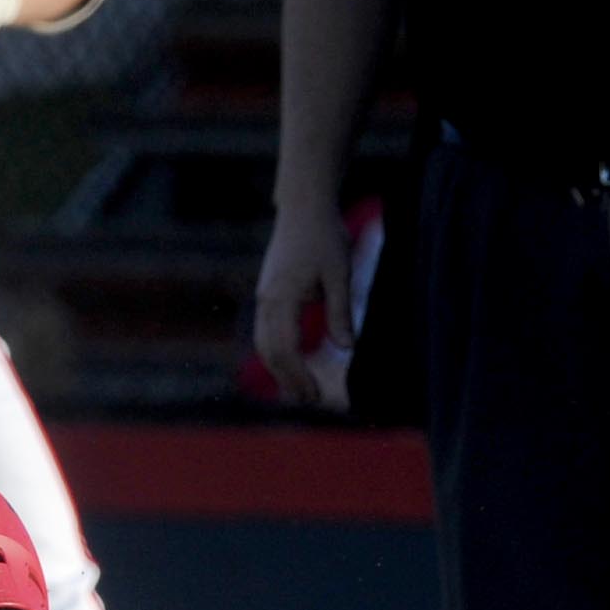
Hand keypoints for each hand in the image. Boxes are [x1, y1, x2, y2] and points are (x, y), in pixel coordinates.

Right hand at [254, 200, 356, 409]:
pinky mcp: (268, 293)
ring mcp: (264, 296)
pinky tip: (291, 362)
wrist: (303, 208)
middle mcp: (266, 300)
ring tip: (298, 389)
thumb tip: (347, 348)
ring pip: (263, 343)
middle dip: (287, 379)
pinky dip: (275, 352)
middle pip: (268, 351)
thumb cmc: (324, 236)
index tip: (314, 395)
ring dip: (279, 369)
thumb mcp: (340, 273)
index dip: (298, 375)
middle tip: (309, 401)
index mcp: (282, 297)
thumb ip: (340, 312)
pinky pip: (266, 331)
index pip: (284, 348)